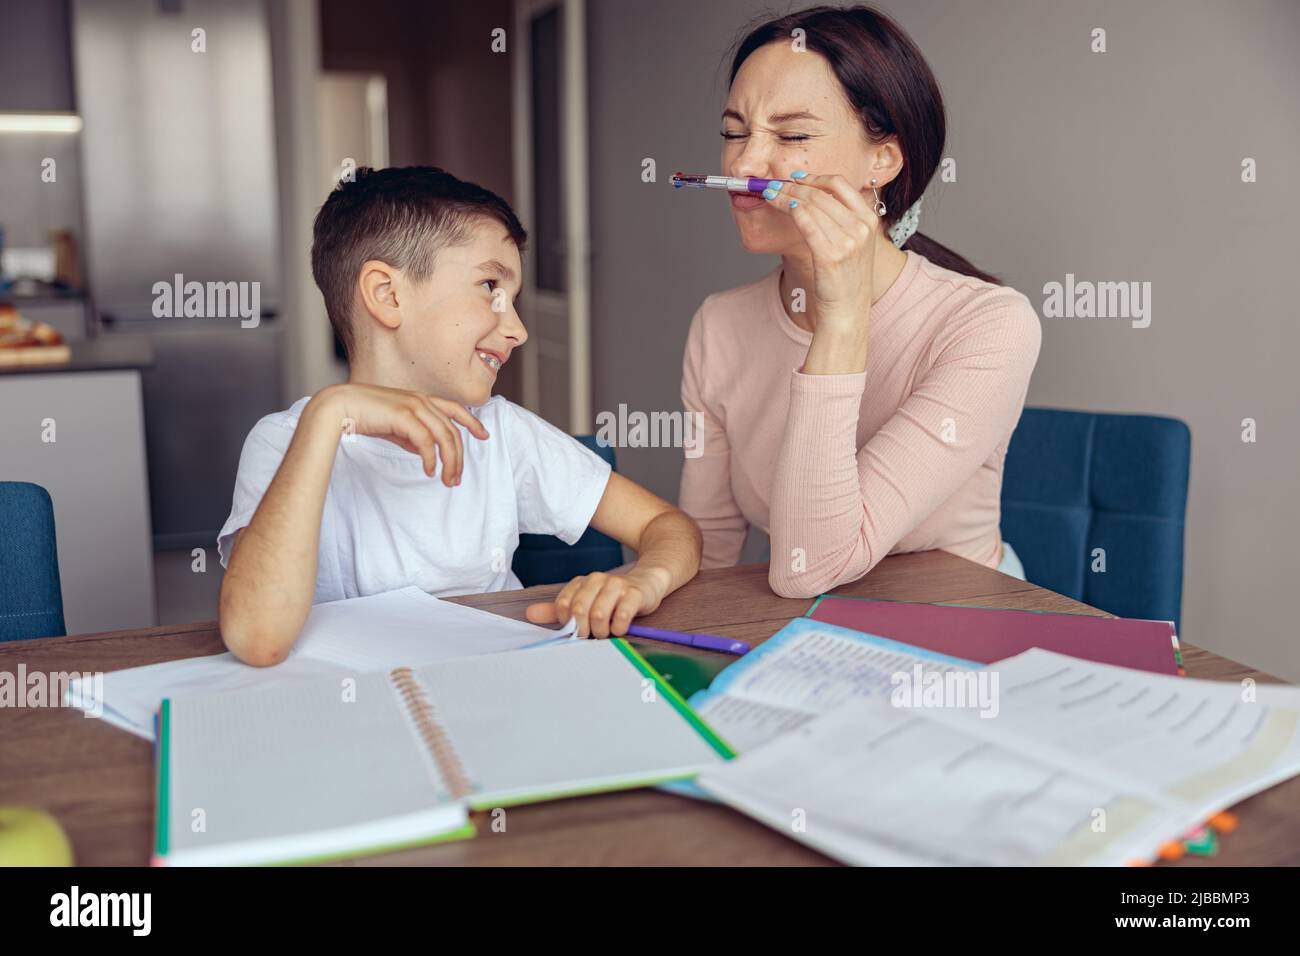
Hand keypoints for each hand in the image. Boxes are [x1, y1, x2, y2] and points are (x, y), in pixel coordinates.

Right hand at [307, 382, 487, 486]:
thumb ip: (412, 435)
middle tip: (456, 479)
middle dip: (458, 457)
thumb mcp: (395, 425)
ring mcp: (413, 406)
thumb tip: (426, 451)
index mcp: (421, 399)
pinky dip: (431, 459)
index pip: (455, 409)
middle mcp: (421, 400)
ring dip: (449, 462)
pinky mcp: (404, 416)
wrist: (339, 406)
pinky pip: (426, 441)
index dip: (472, 422)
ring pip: (444, 436)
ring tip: (447, 480)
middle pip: (452, 431)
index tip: (484, 436)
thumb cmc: (365, 415)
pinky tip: (429, 471)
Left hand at [525, 567, 669, 638]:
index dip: (569, 623)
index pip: (563, 606)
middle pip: (580, 610)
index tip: (578, 629)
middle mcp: (597, 579)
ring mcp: (617, 585)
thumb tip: (530, 614)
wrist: (646, 584)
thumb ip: (557, 610)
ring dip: (602, 631)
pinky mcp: (635, 594)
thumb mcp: (585, 602)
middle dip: (585, 630)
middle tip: (593, 635)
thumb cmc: (613, 599)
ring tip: (608, 632)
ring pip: (599, 614)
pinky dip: (619, 628)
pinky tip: (620, 628)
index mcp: (582, 582)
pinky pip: (622, 616)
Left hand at [766, 172, 879, 327]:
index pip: (839, 184)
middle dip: (792, 186)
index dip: (814, 177)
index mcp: (869, 219)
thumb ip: (840, 218)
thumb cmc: (845, 278)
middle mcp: (861, 227)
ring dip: (785, 196)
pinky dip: (791, 211)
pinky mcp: (830, 255)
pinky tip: (781, 206)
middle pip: (820, 193)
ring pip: (810, 205)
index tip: (796, 178)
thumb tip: (810, 195)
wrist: (848, 311)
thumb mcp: (854, 243)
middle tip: (774, 186)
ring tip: (770, 195)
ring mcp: (848, 241)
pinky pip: (806, 223)